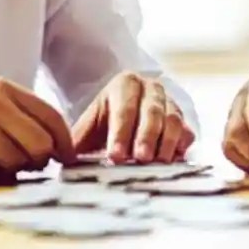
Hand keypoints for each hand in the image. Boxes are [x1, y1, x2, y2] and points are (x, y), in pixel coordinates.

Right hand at [0, 78, 74, 176]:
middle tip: (27, 168)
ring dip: (7, 170)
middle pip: (40, 143)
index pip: (51, 116)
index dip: (65, 142)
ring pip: (16, 163)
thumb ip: (14, 114)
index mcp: (1, 87)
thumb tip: (52, 147)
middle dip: (39, 162)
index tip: (67, 159)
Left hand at [71, 72, 193, 162]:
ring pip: (173, 120)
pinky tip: (174, 160)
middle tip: (141, 159)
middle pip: (152, 112)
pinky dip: (182, 146)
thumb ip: (76, 141)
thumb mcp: (88, 127)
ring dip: (167, 143)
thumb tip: (61, 159)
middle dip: (146, 137)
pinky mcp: (184, 120)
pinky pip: (188, 132)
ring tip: (158, 163)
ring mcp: (170, 103)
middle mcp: (151, 89)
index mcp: (125, 85)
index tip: (115, 156)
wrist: (125, 114)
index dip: (120, 133)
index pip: (123, 109)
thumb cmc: (105, 122)